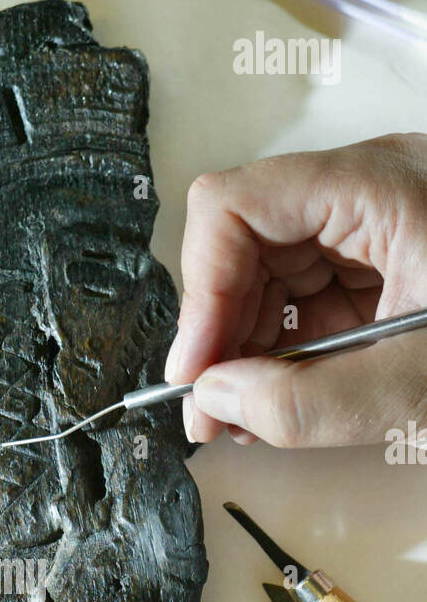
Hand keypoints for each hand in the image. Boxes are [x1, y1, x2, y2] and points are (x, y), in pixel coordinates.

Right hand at [167, 134, 426, 447]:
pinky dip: (286, 346)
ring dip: (247, 344)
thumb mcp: (416, 389)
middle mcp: (372, 187)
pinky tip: (281, 395)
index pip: (234, 206)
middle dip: (220, 329)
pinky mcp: (387, 254)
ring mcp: (378, 218)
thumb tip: (216, 401)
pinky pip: (310, 292)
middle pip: (246, 239)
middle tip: (214, 412)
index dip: (200, 292)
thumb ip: (304, 405)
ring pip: (271, 269)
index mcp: (382, 186)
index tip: (196, 372)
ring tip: (247, 416)